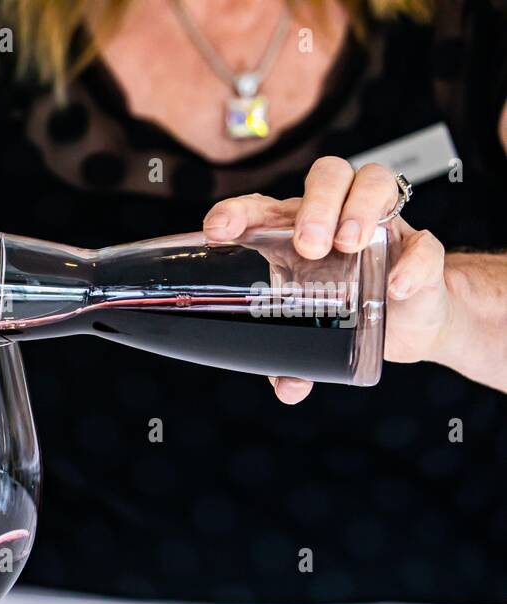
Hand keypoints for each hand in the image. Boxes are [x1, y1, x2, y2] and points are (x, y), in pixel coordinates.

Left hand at [202, 158, 451, 402]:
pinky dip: (411, 261)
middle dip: (314, 205)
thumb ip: (294, 361)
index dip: (238, 210)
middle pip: (326, 175)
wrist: (407, 320)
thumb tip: (289, 388)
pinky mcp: (419, 246)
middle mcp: (336, 214)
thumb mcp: (311, 336)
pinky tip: (395, 286)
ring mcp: (382, 223)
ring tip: (349, 246)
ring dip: (358, 207)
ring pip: (373, 179)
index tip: (219, 230)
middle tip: (308, 246)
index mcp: (293, 231)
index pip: (262, 206)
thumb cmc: (344, 310)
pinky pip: (423, 241)